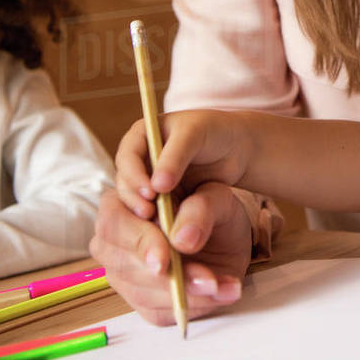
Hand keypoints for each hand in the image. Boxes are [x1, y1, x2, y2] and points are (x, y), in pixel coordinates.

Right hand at [89, 184, 249, 324]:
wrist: (227, 236)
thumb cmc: (214, 210)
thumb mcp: (217, 198)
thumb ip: (200, 210)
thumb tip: (182, 239)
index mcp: (124, 200)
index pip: (114, 222)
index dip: (138, 241)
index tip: (166, 257)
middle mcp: (115, 237)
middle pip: (122, 264)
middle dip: (166, 277)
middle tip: (204, 279)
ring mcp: (123, 270)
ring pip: (140, 292)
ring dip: (184, 293)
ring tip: (220, 284)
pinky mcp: (140, 298)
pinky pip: (156, 311)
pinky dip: (191, 306)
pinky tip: (219, 292)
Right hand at [114, 111, 252, 217]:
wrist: (234, 148)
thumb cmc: (214, 132)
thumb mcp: (193, 136)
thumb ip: (174, 158)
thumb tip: (156, 186)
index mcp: (142, 136)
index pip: (127, 157)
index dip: (134, 175)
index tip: (151, 192)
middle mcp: (140, 159)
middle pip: (126, 182)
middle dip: (135, 198)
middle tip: (149, 213)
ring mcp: (149, 180)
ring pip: (135, 200)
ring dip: (143, 212)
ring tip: (160, 223)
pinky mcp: (159, 198)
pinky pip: (151, 211)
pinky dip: (157, 219)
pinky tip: (167, 228)